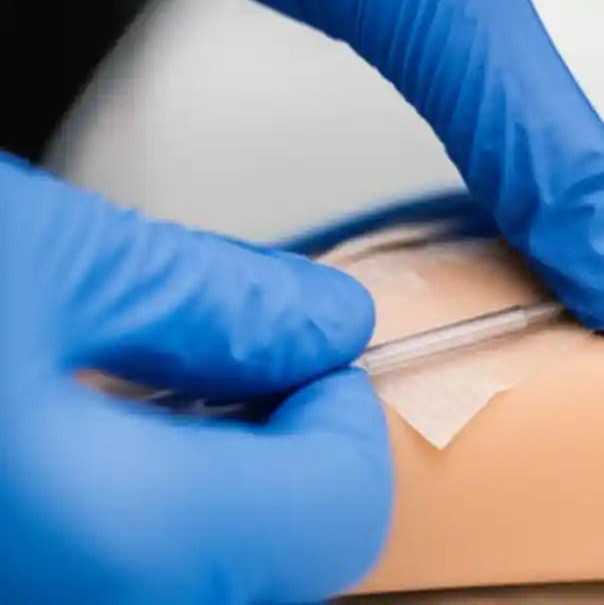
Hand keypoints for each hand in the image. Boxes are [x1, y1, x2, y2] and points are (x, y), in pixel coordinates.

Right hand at [0, 156, 388, 603]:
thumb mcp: (37, 252)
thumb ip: (207, 298)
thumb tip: (323, 319)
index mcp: (118, 534)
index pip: (339, 518)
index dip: (349, 417)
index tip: (313, 351)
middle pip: (275, 565)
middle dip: (288, 461)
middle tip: (251, 370)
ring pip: (202, 579)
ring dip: (223, 495)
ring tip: (176, 396)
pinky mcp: (1, 582)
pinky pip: (111, 577)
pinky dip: (146, 516)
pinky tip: (89, 439)